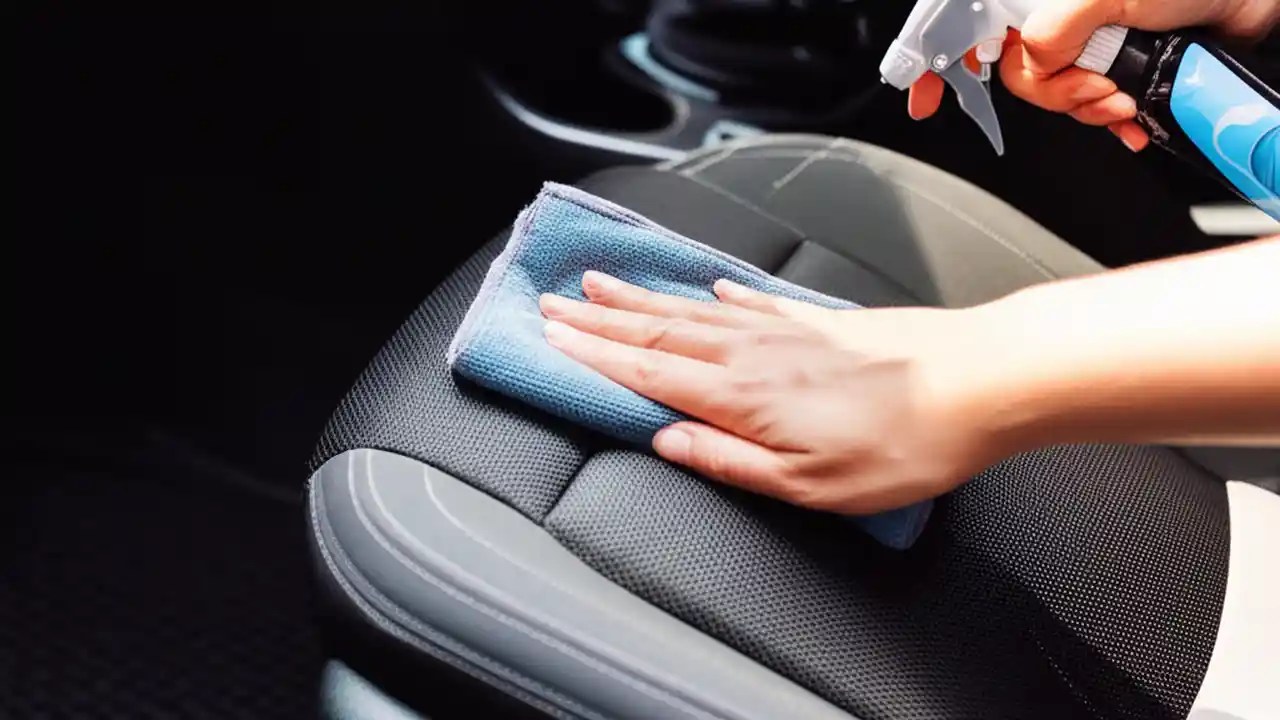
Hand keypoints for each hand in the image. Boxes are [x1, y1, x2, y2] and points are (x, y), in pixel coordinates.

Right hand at [538, 272, 1016, 514]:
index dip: (593, 353)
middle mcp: (753, 353)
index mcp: (742, 396)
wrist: (980, 381)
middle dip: (599, 319)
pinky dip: (718, 293)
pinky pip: (749, 301)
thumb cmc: (903, 445)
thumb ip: (729, 462)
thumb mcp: (810, 484)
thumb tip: (665, 442)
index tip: (549, 335)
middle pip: (659, 331)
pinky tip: (706, 285)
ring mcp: (785, 330)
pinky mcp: (819, 322)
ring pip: (694, 310)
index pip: (647, 370)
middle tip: (552, 301)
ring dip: (642, 298)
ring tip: (603, 283)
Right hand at [907, 0, 1279, 150]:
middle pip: (1016, 74)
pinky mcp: (1118, 67)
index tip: (921, 99)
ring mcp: (1090, 43)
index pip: (971, 21)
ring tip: (1127, 99)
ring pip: (1054, 97)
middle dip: (1053, 95)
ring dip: (1088, 110)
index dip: (938, 59)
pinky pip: (1091, 107)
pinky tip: (1133, 117)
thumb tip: (1031, 62)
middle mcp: (1061, 15)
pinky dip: (1110, 120)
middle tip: (1096, 91)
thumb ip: (1054, 32)